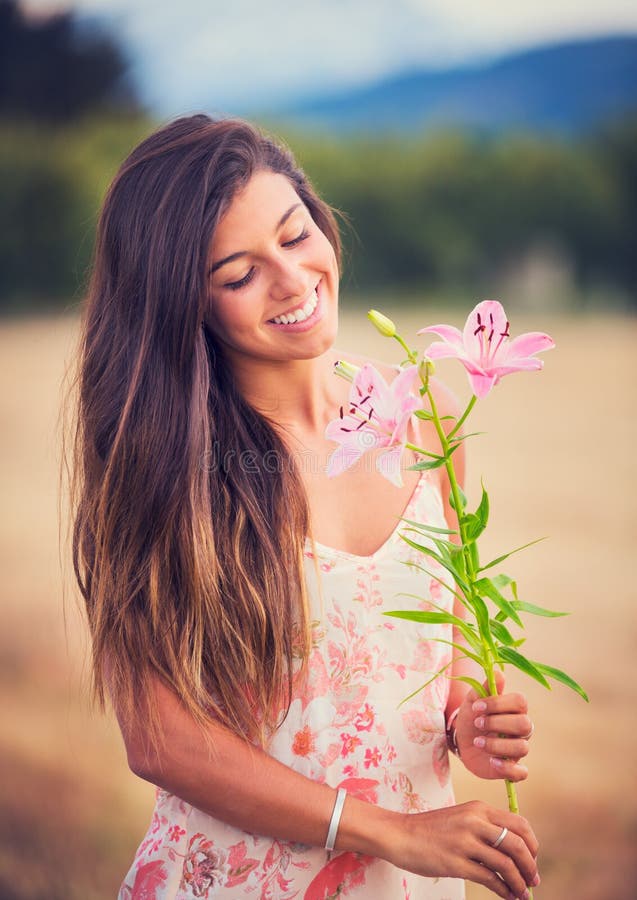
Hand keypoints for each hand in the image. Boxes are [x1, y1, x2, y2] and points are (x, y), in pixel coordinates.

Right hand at [384, 800, 539, 898]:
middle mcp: (474, 821)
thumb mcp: (461, 818)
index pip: (519, 823)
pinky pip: (489, 879)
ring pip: (506, 864)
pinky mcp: (455, 863)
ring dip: (520, 882)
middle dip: (530, 866)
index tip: (533, 859)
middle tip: (533, 879)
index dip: (532, 844)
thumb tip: (515, 850)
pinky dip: (504, 890)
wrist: (400, 834)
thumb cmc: (432, 830)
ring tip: (523, 893)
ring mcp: (465, 842)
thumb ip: (485, 827)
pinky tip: (507, 896)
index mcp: (478, 808)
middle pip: (518, 844)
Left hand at [453, 671, 532, 780]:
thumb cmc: (472, 716)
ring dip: (497, 745)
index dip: (499, 704)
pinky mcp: (512, 768)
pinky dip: (508, 769)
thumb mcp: (473, 700)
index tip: (476, 707)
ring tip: (478, 742)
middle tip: (477, 724)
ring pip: (522, 747)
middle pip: (524, 724)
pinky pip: (522, 772)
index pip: (520, 702)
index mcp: (514, 709)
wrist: (461, 739)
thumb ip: (484, 687)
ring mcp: (517, 749)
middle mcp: (520, 729)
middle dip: (498, 723)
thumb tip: (497, 673)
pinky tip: (492, 761)